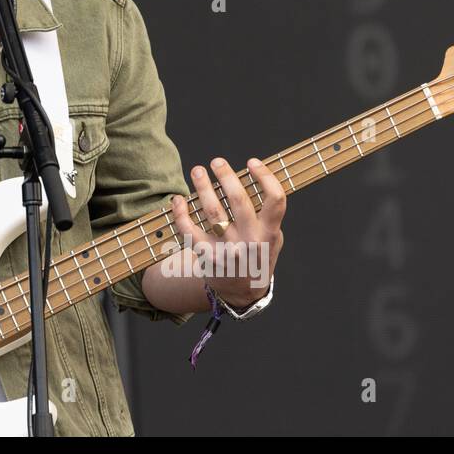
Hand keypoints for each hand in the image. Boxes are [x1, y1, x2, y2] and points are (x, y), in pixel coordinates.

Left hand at [170, 157, 285, 308]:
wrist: (242, 292)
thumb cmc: (257, 255)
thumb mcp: (272, 239)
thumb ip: (268, 215)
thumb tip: (257, 177)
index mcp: (269, 233)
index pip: (275, 199)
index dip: (265, 176)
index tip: (252, 162)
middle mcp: (250, 240)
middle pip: (238, 200)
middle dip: (226, 176)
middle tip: (217, 161)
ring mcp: (227, 249)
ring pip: (212, 211)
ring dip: (202, 186)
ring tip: (198, 171)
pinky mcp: (207, 256)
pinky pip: (189, 230)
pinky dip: (180, 213)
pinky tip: (178, 200)